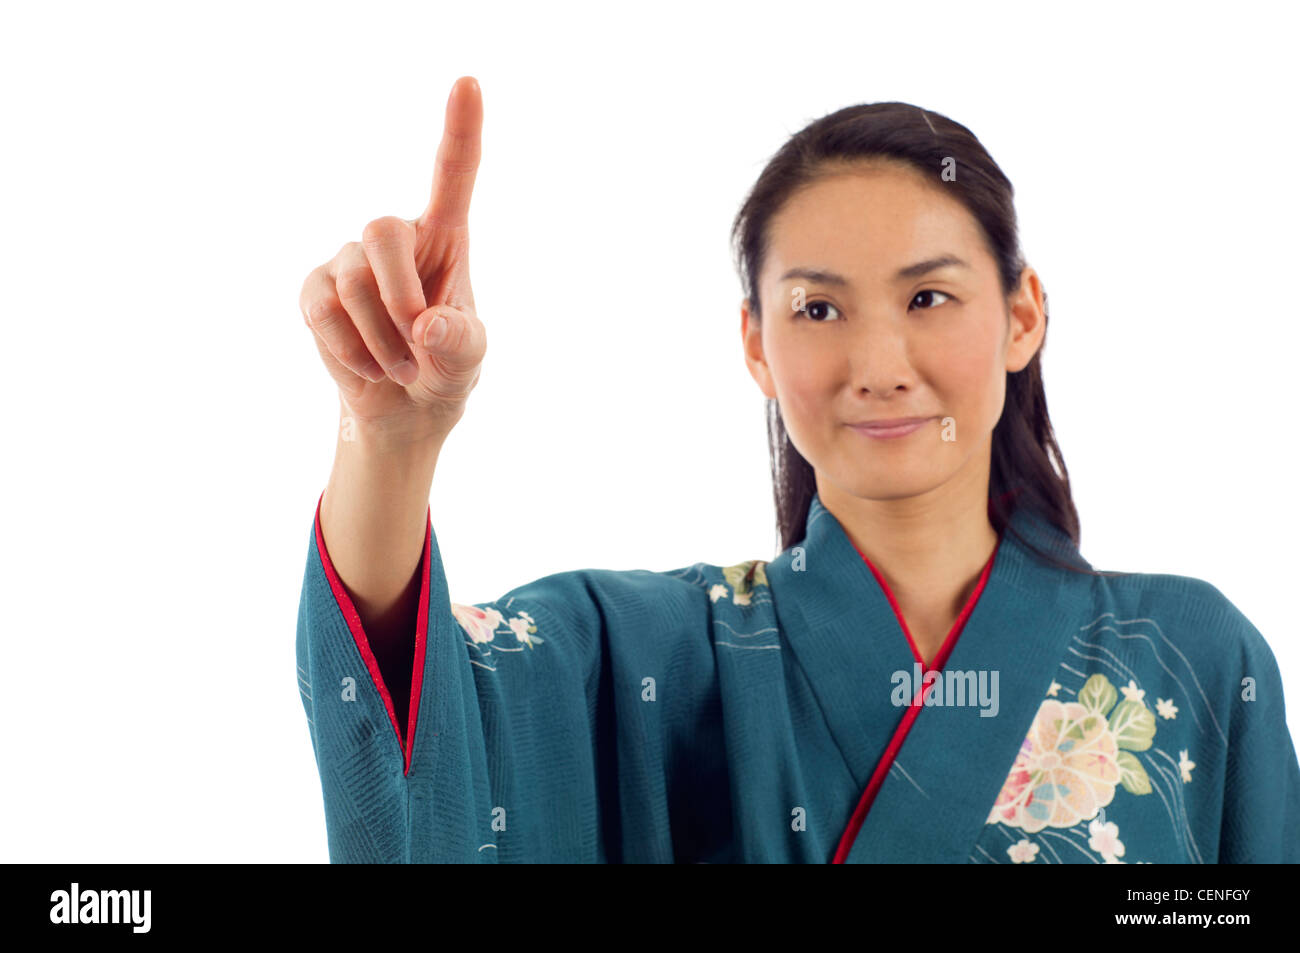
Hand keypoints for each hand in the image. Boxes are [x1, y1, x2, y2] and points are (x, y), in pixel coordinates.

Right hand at [299, 75, 486, 429]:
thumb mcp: (468, 360)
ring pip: (352, 284)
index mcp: (446, 238)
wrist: (404, 410)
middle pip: (381, 233)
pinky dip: (349, 349)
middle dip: (398, 296)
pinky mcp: (316, 290)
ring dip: (381, 341)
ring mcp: (349, 260)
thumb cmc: (446, 369)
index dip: (460, 129)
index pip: (453, 175)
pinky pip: (322, 312)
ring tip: (401, 369)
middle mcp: (396, 238)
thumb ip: (461, 343)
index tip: (468, 82)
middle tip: (419, 345)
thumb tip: (428, 325)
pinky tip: (368, 366)